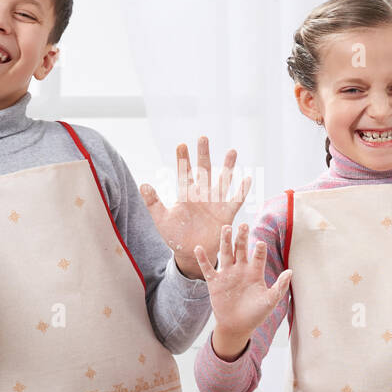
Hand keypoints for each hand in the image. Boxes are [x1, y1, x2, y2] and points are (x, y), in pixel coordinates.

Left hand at [141, 137, 250, 279]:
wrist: (192, 253)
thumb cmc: (175, 236)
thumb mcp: (161, 219)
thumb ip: (153, 202)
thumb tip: (143, 184)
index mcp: (186, 194)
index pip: (185, 172)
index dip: (183, 159)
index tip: (181, 144)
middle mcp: (202, 194)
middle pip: (204, 169)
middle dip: (203, 154)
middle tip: (203, 137)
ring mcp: (215, 202)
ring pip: (223, 180)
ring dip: (227, 166)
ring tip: (232, 151)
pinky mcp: (226, 213)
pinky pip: (236, 200)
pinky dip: (242, 190)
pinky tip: (248, 178)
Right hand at [195, 223, 291, 360]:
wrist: (237, 326)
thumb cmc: (256, 314)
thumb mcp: (270, 301)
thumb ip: (279, 286)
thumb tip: (290, 272)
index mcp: (255, 272)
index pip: (258, 256)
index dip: (259, 250)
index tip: (260, 244)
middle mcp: (241, 269)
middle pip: (241, 249)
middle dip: (242, 237)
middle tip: (243, 225)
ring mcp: (227, 274)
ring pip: (225, 253)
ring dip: (225, 241)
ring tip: (226, 228)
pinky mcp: (215, 282)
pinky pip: (208, 268)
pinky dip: (203, 259)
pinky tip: (199, 248)